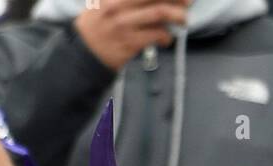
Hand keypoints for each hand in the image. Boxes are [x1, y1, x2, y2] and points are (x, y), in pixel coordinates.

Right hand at [74, 0, 191, 71]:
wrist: (84, 53)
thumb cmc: (97, 24)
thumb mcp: (104, 1)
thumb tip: (153, 0)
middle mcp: (118, 4)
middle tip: (189, 0)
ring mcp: (124, 24)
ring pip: (159, 13)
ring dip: (177, 15)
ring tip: (183, 19)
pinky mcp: (130, 43)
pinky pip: (155, 36)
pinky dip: (166, 37)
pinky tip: (167, 39)